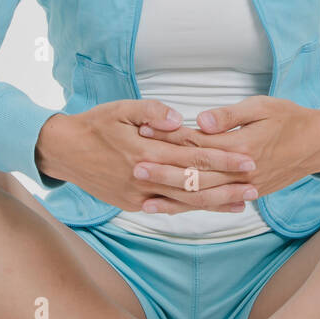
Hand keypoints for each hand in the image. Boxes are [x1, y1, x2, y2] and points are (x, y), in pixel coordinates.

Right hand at [36, 100, 260, 212]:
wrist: (64, 151)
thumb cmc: (95, 125)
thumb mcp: (121, 109)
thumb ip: (152, 113)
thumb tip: (180, 119)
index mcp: (146, 151)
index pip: (193, 156)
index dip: (223, 158)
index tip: (247, 157)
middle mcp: (145, 177)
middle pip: (194, 184)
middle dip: (227, 184)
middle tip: (256, 183)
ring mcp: (138, 195)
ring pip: (184, 201)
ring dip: (215, 202)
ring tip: (242, 201)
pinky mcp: (133, 203)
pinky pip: (167, 208)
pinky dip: (190, 209)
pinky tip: (209, 208)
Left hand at [135, 97, 319, 213]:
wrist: (318, 144)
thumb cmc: (289, 119)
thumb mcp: (262, 107)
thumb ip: (230, 115)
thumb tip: (201, 120)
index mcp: (241, 146)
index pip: (198, 142)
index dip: (169, 136)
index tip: (144, 130)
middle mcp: (241, 172)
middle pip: (196, 174)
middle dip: (163, 172)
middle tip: (135, 168)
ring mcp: (245, 187)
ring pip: (204, 197)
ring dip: (174, 198)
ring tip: (146, 199)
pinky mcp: (248, 193)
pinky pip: (216, 204)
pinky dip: (194, 208)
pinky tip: (175, 211)